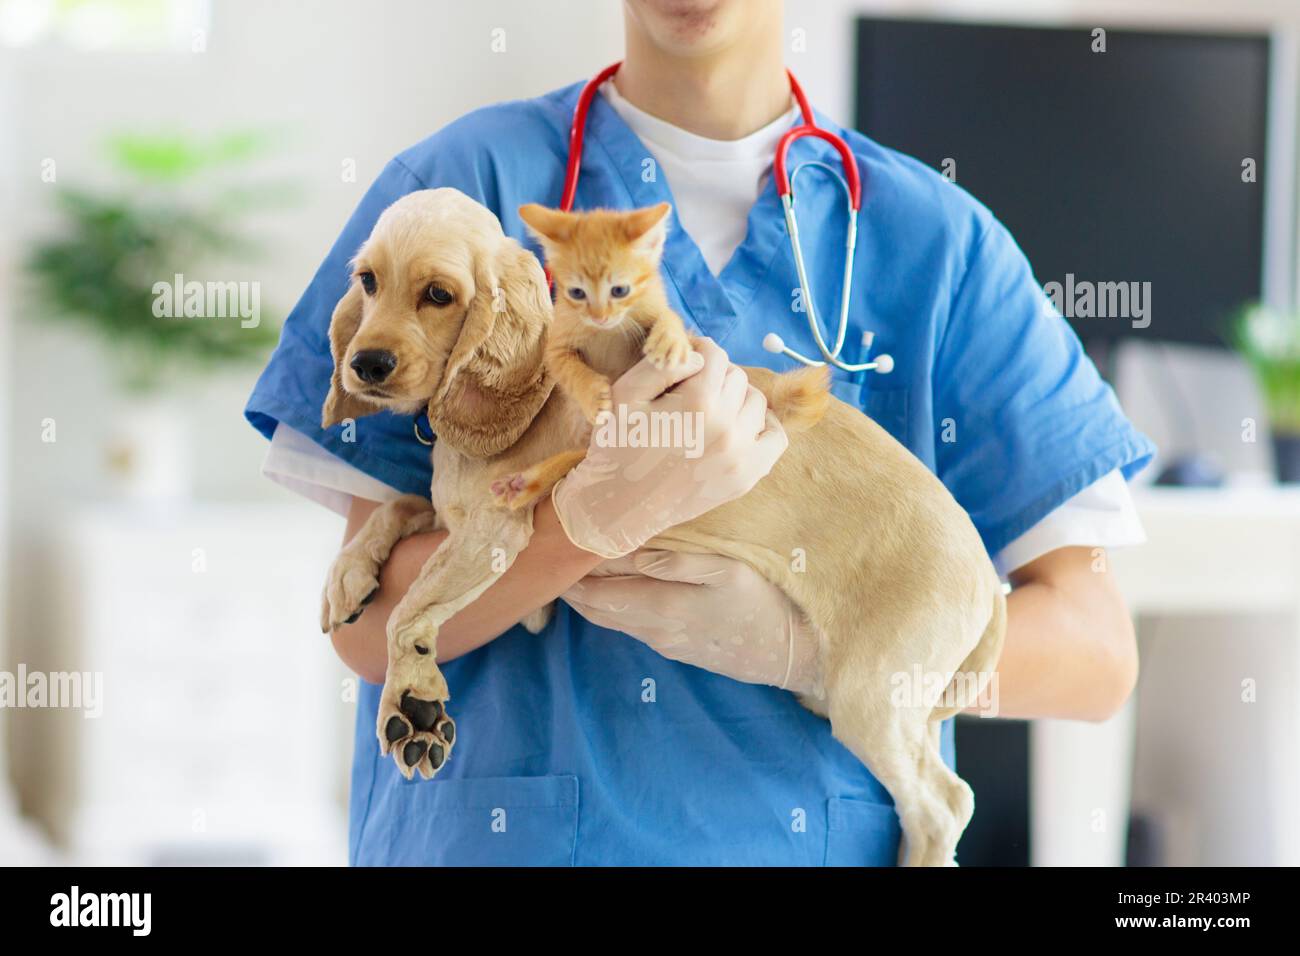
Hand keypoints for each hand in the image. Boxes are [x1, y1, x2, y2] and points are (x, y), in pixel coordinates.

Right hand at [551, 338, 787, 558]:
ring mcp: (741, 454)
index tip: (685, 363)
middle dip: (715, 377)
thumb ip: (663, 364)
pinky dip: (763, 426)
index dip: (698, 351)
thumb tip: (699, 353)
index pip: (715, 355)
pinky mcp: (747, 476)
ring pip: (756, 403)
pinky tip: (739, 427)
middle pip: (736, 377)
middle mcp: (726, 427)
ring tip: (710, 411)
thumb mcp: (625, 394)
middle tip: (690, 392)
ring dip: (736, 400)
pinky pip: (775, 438)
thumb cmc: (617, 446)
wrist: (620, 506)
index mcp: (697, 402)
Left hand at [563, 550, 822, 693]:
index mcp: (660, 606)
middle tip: (552, 558)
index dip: (572, 571)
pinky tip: (610, 589)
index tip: (555, 546)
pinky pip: (627, 626)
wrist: (786, 653)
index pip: (598, 590)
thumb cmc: (760, 603)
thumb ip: (672, 561)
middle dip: (570, 586)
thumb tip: (626, 552)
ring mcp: (661, 642)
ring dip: (587, 598)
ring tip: (572, 570)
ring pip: (608, 621)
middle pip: (595, 609)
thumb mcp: (723, 571)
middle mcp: (652, 629)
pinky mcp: (672, 648)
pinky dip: (609, 607)